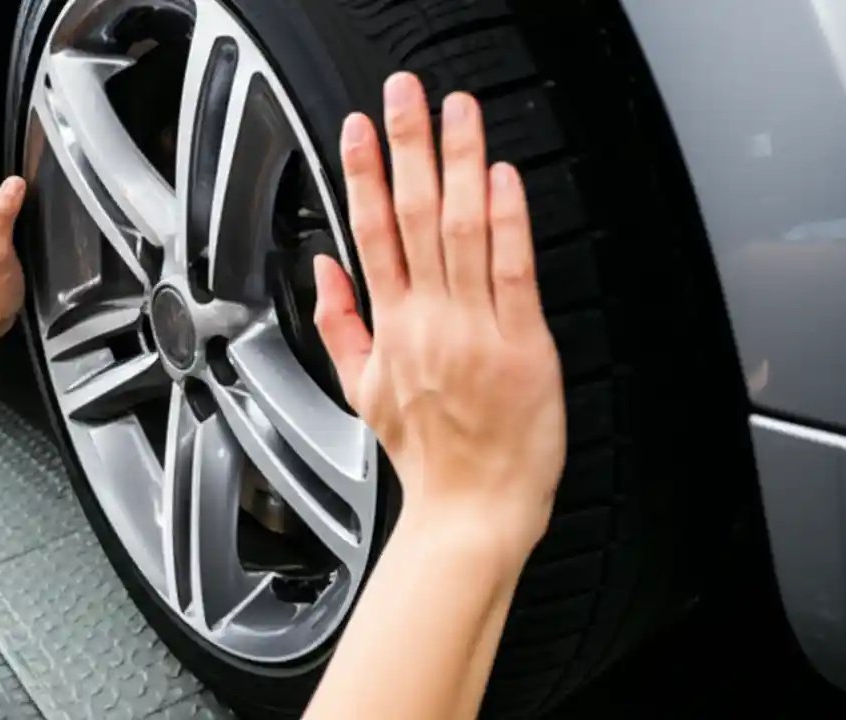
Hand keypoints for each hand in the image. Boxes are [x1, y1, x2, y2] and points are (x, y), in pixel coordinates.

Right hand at [314, 73, 565, 555]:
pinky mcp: (522, 345)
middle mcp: (429, 320)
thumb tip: (323, 271)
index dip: (362, 174)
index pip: (369, 234)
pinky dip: (507, 223)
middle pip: (412, 217)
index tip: (358, 129)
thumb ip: (340, 324)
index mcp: (390, 328)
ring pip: (462, 231)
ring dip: (460, 165)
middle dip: (408, 148)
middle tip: (405, 95)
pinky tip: (501, 180)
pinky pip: (512, 272)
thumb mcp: (360, 390)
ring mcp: (476, 329)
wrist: (472, 509)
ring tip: (458, 115)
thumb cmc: (426, 454)